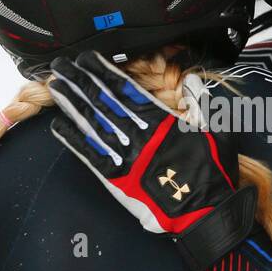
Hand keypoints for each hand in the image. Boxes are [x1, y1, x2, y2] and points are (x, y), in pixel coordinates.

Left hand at [46, 51, 256, 270]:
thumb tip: (190, 79)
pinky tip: (59, 125)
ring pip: (92, 124)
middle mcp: (138, 135)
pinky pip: (90, 156)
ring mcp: (125, 157)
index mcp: (160, 121)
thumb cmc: (213, 172)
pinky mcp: (117, 179)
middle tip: (61, 65)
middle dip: (80, 82)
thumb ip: (200, 102)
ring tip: (56, 87)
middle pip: (102, 102)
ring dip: (72, 104)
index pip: (124, 90)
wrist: (205, 212)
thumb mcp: (215, 130)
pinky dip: (74, 140)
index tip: (87, 58)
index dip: (103, 72)